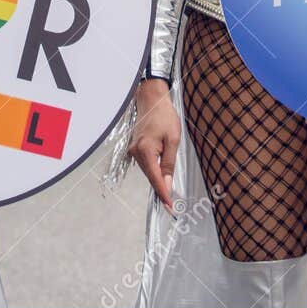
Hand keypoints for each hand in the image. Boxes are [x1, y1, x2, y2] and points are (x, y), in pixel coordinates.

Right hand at [129, 78, 180, 212]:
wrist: (151, 99)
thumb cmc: (164, 116)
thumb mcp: (172, 139)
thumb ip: (169, 163)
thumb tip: (168, 184)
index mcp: (145, 151)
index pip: (155, 178)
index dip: (163, 194)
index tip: (170, 208)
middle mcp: (136, 153)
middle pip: (150, 176)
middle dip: (161, 190)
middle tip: (172, 206)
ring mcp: (134, 151)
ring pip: (148, 171)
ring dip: (158, 181)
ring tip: (169, 194)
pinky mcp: (135, 148)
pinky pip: (146, 164)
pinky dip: (154, 171)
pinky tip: (162, 177)